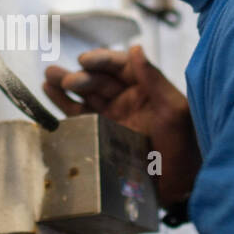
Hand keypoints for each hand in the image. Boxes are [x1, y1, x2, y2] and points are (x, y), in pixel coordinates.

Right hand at [43, 44, 201, 204]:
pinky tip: (50, 93)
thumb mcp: (174, 110)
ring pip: (86, 95)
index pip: (121, 66)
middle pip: (99, 81)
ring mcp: (114, 116)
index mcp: (147, 87)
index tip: (84, 60)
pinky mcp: (103, 134)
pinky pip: (81, 116)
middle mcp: (128, 99)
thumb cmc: (185, 147)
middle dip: (81, 77)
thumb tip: (136, 48)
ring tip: (48, 77)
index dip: (102, 60)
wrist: (180, 185)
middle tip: (66, 80)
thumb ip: (154, 79)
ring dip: (66, 86)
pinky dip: (65, 105)